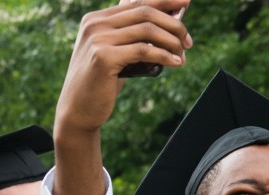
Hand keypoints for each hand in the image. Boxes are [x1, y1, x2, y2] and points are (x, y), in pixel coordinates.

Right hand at [54, 0, 192, 194]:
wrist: (79, 110)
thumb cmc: (103, 82)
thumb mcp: (117, 54)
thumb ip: (133, 37)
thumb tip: (170, 23)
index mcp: (96, 19)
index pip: (136, 2)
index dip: (164, 1)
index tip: (186, 2)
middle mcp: (95, 24)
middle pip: (145, 12)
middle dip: (173, 24)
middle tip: (189, 41)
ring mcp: (97, 39)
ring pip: (147, 30)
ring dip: (172, 42)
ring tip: (183, 55)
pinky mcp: (103, 57)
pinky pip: (143, 50)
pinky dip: (164, 55)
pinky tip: (175, 63)